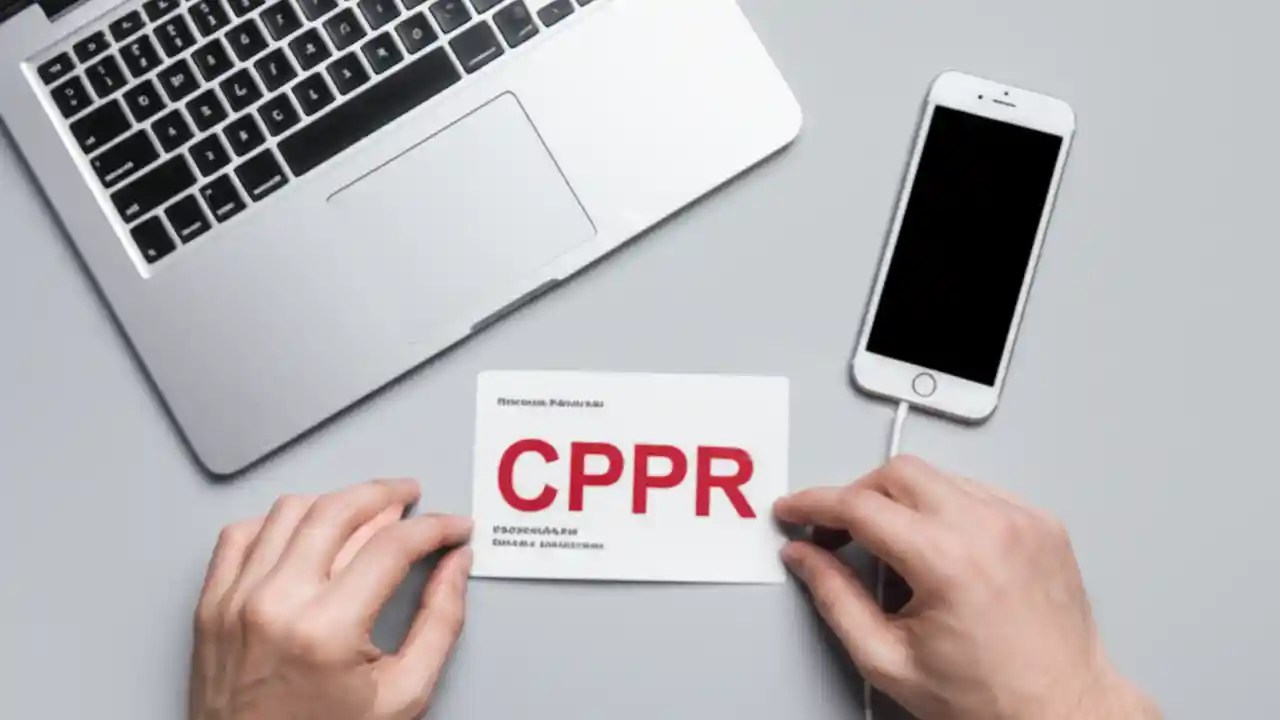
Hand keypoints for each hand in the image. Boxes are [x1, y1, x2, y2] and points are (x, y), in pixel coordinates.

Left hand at [189, 478, 472, 719]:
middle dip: (386, 494)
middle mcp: (274, 605)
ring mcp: (234, 601)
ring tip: (363, 510)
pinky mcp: (210, 605)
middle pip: (339, 510)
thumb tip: (454, 566)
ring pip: (290, 510)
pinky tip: (304, 531)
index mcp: (326, 631)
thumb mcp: (402, 696)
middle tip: (411, 496)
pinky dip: (277, 522)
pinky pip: (241, 534)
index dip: (434, 528)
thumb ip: (440, 624)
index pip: (392, 546)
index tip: (453, 528)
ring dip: (335, 501)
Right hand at [775, 456, 1159, 719]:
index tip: (794, 510)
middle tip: (836, 530)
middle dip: (856, 494)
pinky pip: (977, 490)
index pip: (860, 506)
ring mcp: (1021, 520)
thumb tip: (805, 557)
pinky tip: (937, 546)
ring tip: (893, 548)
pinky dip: (945, 508)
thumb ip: (836, 598)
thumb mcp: (889, 660)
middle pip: (898, 473)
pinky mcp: (1041, 522)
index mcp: (947, 561)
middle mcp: (989, 528)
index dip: (814, 505)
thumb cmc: (991, 698)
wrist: (1064, 710)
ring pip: (938, 476)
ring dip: (901, 500)